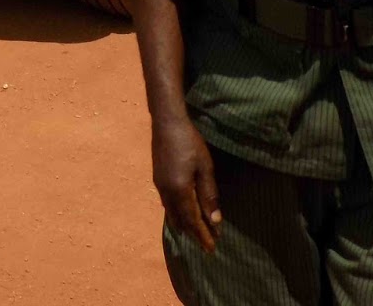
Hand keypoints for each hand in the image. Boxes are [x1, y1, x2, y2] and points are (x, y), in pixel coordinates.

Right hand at [151, 115, 221, 253]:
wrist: (166, 123)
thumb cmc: (190, 143)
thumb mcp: (205, 168)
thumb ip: (209, 195)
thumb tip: (215, 221)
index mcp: (180, 191)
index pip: (192, 220)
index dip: (202, 235)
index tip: (212, 249)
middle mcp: (166, 192)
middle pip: (180, 220)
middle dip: (194, 233)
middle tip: (206, 244)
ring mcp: (159, 186)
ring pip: (171, 213)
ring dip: (184, 224)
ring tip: (195, 232)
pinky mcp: (157, 179)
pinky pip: (166, 204)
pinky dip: (176, 213)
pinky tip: (181, 212)